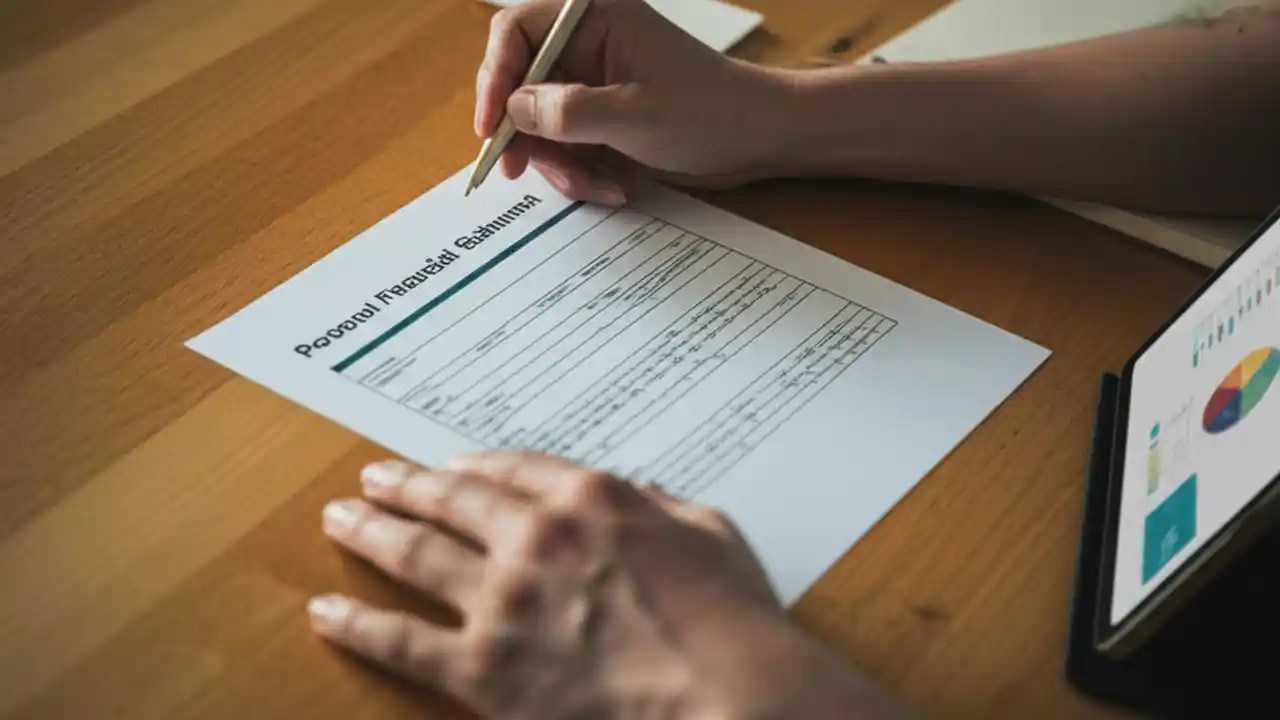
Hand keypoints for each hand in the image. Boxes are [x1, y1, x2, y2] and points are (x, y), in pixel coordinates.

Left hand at [308, 451, 901, 718]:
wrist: (731, 702)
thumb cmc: (735, 623)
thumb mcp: (711, 533)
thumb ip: (659, 505)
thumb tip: (631, 494)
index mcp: (589, 498)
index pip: (514, 468)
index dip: (475, 465)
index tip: (450, 467)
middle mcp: (533, 537)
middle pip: (451, 499)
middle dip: (406, 485)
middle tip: (375, 478)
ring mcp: (501, 601)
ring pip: (414, 555)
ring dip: (370, 532)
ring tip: (340, 519)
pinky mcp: (481, 670)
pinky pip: (399, 642)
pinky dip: (356, 624)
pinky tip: (327, 610)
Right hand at [475, 0, 791, 204]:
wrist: (759, 139)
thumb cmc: (711, 112)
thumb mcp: (635, 114)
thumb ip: (569, 111)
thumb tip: (514, 110)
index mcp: (592, 16)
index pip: (515, 32)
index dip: (493, 78)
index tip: (491, 129)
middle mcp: (585, 44)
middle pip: (519, 85)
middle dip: (526, 135)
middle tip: (521, 173)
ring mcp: (591, 82)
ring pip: (539, 125)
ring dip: (561, 164)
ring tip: (602, 185)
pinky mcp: (600, 117)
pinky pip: (565, 147)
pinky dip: (582, 173)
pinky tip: (617, 186)